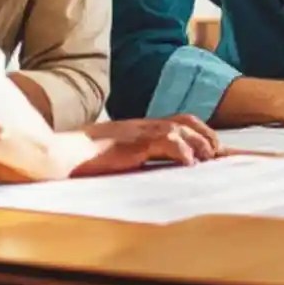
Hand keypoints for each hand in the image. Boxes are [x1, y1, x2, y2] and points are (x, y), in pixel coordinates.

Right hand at [70, 114, 220, 176]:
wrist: (64, 153)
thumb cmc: (85, 157)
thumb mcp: (118, 153)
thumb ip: (138, 154)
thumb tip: (156, 165)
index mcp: (141, 127)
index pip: (178, 121)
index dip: (199, 131)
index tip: (215, 146)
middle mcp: (143, 125)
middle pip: (186, 120)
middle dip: (206, 134)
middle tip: (219, 152)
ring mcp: (138, 132)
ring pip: (180, 129)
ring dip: (199, 143)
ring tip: (209, 158)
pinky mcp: (134, 143)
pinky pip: (165, 142)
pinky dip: (181, 152)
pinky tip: (189, 163)